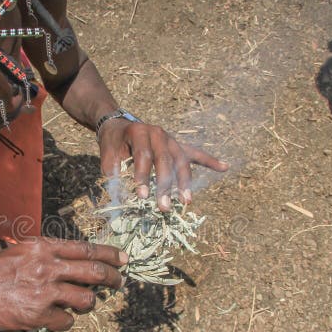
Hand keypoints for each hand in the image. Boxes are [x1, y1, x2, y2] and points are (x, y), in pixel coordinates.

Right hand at [0, 238, 126, 331]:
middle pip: (94, 272)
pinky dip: (65, 322)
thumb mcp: (20, 251)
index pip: (86, 248)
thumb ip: (47, 254)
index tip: (124, 259)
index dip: (110, 254)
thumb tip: (76, 263)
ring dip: (87, 304)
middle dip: (113, 279)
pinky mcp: (37, 314)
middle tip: (120, 283)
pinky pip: (67, 321)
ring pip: (86, 300)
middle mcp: (46, 266)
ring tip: (78, 304)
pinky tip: (54, 319)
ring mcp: (43, 291)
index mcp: (43, 247)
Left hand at [98, 119, 228, 210]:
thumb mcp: (106, 152)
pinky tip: (224, 167)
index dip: (143, 176)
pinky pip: (196, 154)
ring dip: (185, 182)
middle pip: (166, 160)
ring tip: (186, 201)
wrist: (119, 124)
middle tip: (164, 207)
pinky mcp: (178, 146)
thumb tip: (118, 193)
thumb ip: (112, 170)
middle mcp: (159, 134)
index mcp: (140, 132)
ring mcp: (171, 140)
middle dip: (166, 185)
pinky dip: (210, 160)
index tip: (141, 196)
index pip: (144, 156)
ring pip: (182, 160)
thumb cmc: (113, 141)